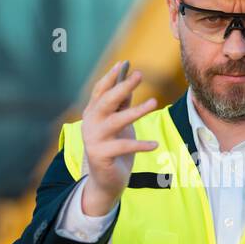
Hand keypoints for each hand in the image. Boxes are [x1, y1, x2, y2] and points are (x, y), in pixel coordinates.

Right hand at [80, 60, 159, 214]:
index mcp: (92, 113)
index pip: (100, 90)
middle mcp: (90, 124)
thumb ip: (122, 104)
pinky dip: (140, 145)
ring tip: (154, 103)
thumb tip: (129, 79)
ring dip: (136, 111)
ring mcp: (94, 140)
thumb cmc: (114, 148)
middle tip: (139, 74)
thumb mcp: (119, 123)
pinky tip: (154, 144)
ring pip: (116, 121)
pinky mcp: (101, 156)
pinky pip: (123, 147)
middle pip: (106, 101)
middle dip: (122, 87)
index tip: (124, 62)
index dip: (111, 76)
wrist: (105, 181)